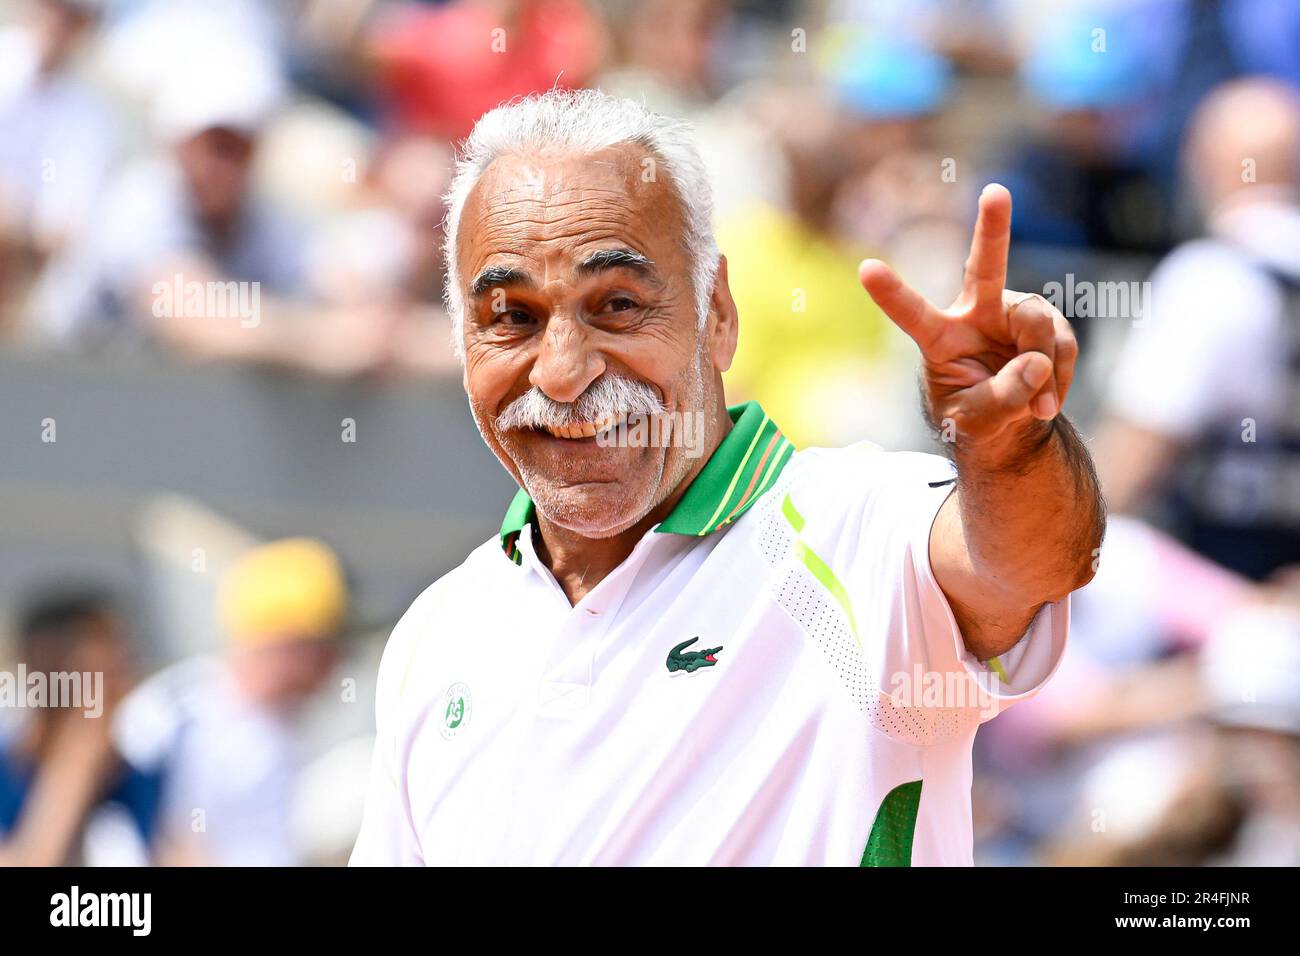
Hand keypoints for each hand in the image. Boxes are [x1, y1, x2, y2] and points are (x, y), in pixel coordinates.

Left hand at [858, 184, 1076, 456]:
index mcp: (939, 338)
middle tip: (996, 193)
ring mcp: (1013, 314)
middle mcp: (975, 314)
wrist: (1009, 425)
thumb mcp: (976, 422)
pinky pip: (1062, 344)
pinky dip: (1060, 376)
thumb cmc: (975, 418)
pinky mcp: (1045, 324)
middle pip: (986, 267)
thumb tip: (1036, 362)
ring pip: (1038, 324)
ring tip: (1038, 407)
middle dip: (993, 229)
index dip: (892, 295)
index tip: (866, 269)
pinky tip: (1047, 401)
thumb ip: (1001, 399)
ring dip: (1045, 367)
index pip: (913, 315)